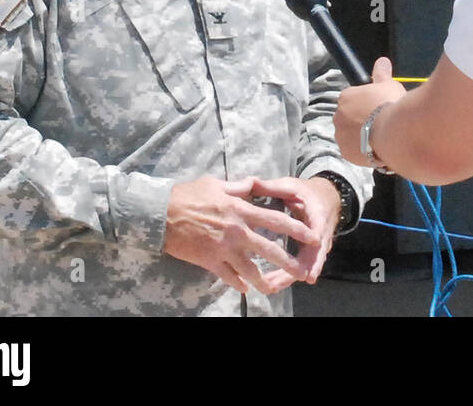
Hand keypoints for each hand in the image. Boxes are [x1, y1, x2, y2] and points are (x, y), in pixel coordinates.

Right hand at [163, 175, 316, 294]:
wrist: (160, 214)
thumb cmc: (188, 195)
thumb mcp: (216, 184)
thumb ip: (239, 186)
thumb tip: (254, 183)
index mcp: (241, 210)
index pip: (275, 220)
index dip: (296, 229)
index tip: (312, 235)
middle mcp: (237, 231)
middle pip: (269, 249)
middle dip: (288, 260)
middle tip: (303, 270)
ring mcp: (224, 249)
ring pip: (250, 269)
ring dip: (263, 281)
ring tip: (274, 288)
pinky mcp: (209, 261)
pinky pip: (228, 277)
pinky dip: (238, 284)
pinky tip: (246, 289)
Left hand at [245, 175, 342, 290]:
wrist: (326, 196)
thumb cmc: (306, 191)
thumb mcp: (291, 186)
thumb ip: (271, 187)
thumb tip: (251, 181)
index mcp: (317, 215)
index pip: (317, 232)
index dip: (312, 248)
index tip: (305, 261)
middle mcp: (320, 234)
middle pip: (312, 257)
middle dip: (296, 272)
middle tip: (276, 283)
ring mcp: (318, 246)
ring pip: (307, 266)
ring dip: (289, 277)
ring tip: (269, 287)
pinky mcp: (311, 252)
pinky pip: (303, 266)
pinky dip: (289, 275)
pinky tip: (273, 285)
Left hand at [333, 56, 407, 166]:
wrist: (393, 132)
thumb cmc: (391, 104)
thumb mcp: (389, 85)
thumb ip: (382, 74)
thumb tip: (382, 61)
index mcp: (346, 97)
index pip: (352, 99)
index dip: (366, 104)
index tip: (378, 108)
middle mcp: (338, 116)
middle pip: (349, 117)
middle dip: (361, 120)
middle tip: (380, 122)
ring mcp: (341, 136)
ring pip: (350, 135)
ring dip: (361, 135)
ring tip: (379, 137)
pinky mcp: (346, 153)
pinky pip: (354, 150)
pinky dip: (362, 150)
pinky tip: (376, 147)